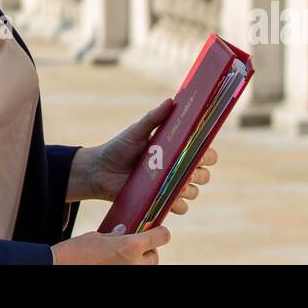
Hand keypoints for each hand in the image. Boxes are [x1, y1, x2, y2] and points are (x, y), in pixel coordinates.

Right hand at [52, 223, 169, 264]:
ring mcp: (129, 275)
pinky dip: (130, 267)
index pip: (161, 237)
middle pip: (155, 256)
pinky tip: (116, 263)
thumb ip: (116, 235)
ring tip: (124, 256)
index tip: (157, 230)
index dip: (161, 232)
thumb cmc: (77, 250)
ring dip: (140, 262)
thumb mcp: (98, 236)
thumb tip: (124, 231)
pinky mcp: (122, 280)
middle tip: (135, 245)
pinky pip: (134, 272)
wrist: (61, 267)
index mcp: (130, 246)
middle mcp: (134, 264)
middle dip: (148, 250)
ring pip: (147, 268)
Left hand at [84, 98, 217, 216]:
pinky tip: (168, 196)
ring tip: (176, 181)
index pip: (204, 151)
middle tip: (187, 167)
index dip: (206, 152)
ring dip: (189, 188)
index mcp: (176, 149)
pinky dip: (178, 203)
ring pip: (194, 191)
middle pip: (204, 174)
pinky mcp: (162, 201)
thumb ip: (154, 117)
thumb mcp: (136, 131)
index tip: (199, 149)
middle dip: (200, 172)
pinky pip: (180, 207)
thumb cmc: (120, 147)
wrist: (100, 171)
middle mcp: (177, 168)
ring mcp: (170, 186)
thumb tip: (171, 101)